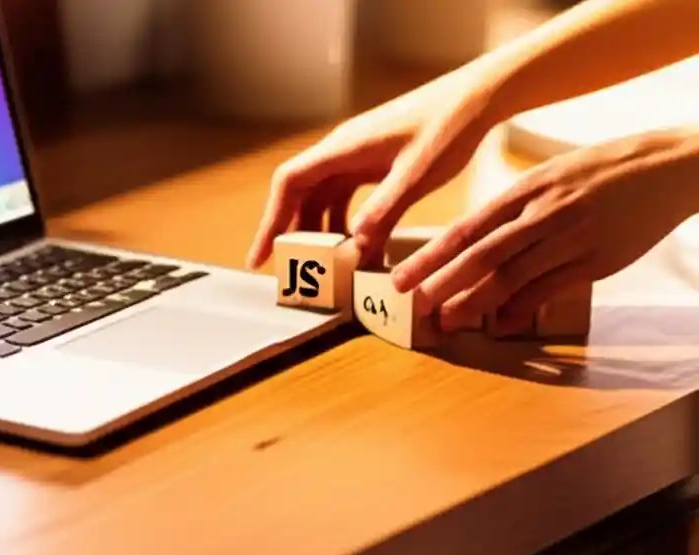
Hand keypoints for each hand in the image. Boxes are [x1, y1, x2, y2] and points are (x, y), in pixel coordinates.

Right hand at [247, 69, 500, 268]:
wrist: (478, 97)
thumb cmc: (449, 127)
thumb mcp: (416, 175)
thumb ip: (384, 211)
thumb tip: (353, 249)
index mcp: (343, 148)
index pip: (289, 184)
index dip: (270, 222)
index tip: (261, 257)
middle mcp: (342, 151)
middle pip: (301, 195)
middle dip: (293, 234)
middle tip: (293, 272)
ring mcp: (357, 155)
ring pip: (323, 198)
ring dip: (321, 232)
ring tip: (326, 268)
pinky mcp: (374, 162)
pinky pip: (346, 196)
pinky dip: (346, 223)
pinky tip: (358, 248)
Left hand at [392, 130, 698, 332]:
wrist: (668, 167)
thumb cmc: (601, 172)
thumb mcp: (549, 176)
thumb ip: (513, 208)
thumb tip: (474, 240)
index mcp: (525, 190)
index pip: (466, 229)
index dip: (430, 257)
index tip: (401, 277)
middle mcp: (543, 213)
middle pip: (481, 255)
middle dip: (441, 283)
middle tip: (412, 305)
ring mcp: (571, 238)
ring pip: (512, 277)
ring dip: (475, 303)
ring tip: (447, 321)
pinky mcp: (597, 261)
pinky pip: (550, 290)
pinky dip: (522, 310)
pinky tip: (502, 325)